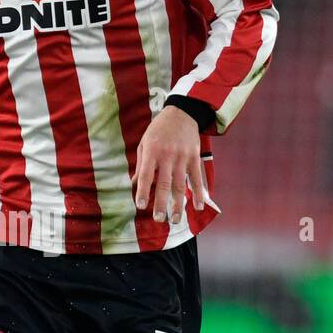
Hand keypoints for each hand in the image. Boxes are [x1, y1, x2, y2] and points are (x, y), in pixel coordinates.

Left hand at [131, 106, 206, 224]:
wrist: (183, 112)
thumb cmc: (159, 129)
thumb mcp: (145, 142)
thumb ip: (141, 164)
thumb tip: (133, 184)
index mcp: (152, 151)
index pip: (146, 175)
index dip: (142, 191)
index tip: (141, 206)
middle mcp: (167, 155)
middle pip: (164, 183)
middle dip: (161, 203)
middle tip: (159, 219)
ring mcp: (183, 157)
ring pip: (181, 184)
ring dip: (179, 204)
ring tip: (176, 220)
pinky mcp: (195, 157)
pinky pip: (197, 178)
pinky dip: (198, 193)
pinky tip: (199, 206)